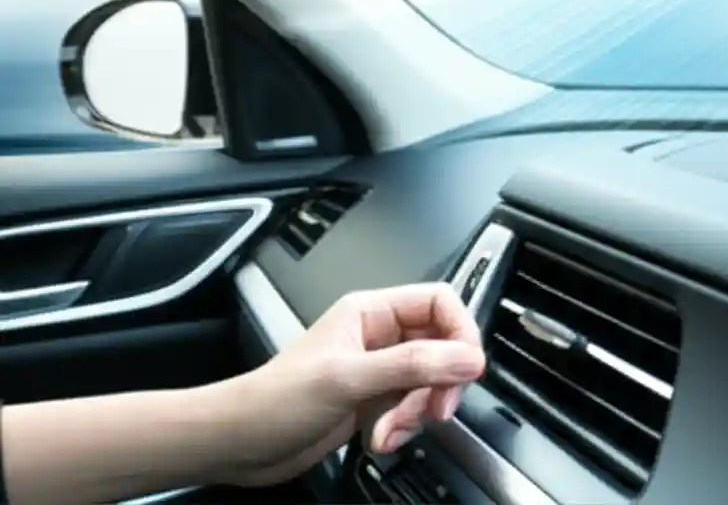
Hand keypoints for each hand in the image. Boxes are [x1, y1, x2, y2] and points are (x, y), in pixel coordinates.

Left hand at [217, 283, 485, 486]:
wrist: (239, 444)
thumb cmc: (275, 400)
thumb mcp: (348, 378)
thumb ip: (412, 366)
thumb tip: (468, 358)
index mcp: (372, 312)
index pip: (440, 303)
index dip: (461, 333)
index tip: (466, 369)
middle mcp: (380, 336)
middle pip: (443, 347)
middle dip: (440, 384)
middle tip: (434, 410)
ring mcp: (380, 371)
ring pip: (431, 382)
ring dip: (419, 413)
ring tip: (389, 431)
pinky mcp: (376, 403)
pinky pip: (414, 409)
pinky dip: (405, 428)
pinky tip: (380, 439)